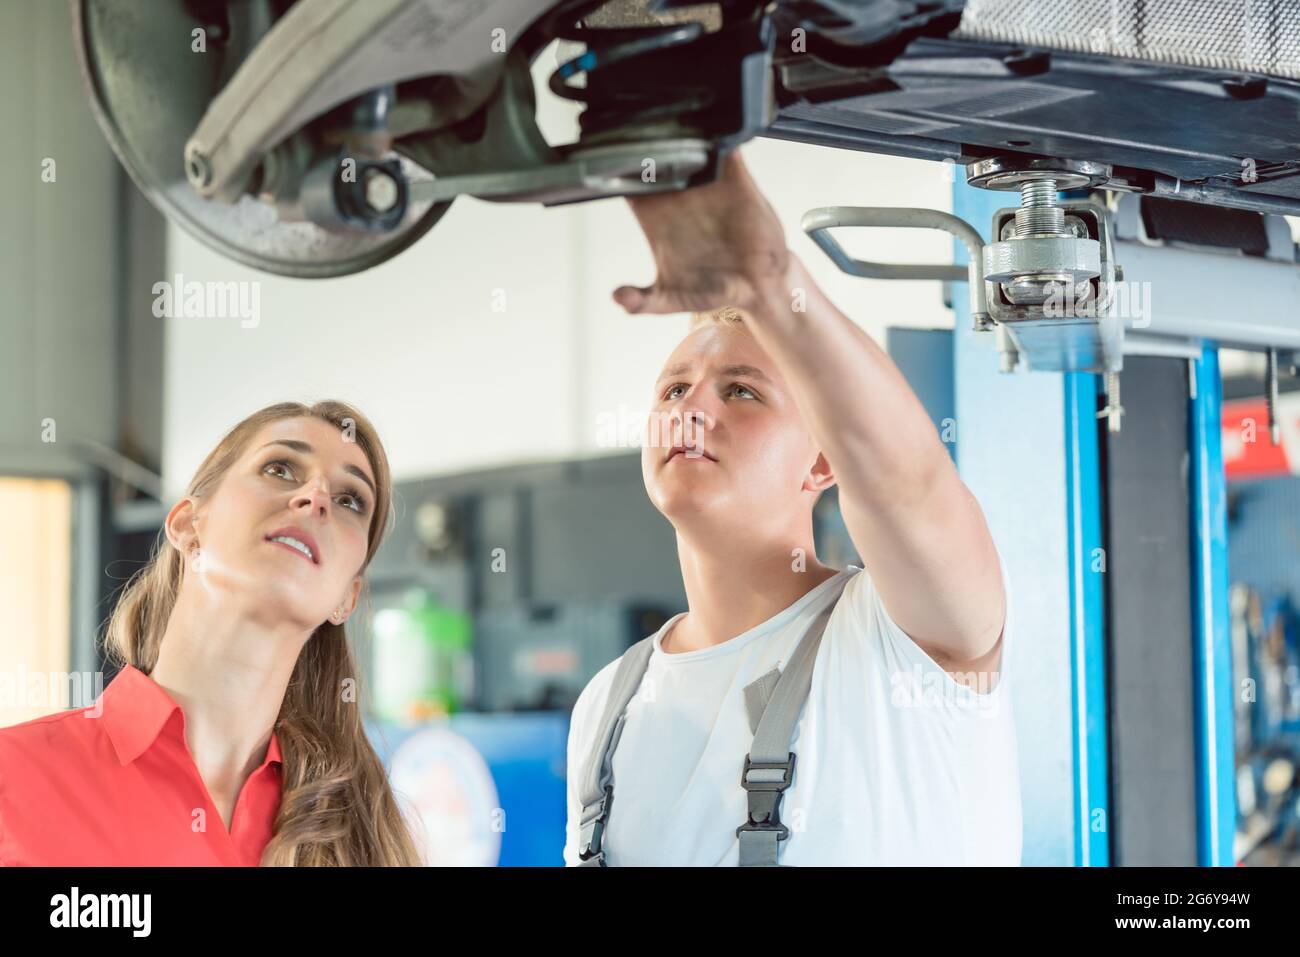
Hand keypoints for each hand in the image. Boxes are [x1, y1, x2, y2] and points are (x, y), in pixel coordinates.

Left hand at [613, 149, 791, 316]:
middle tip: (639, 134)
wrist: (760, 287)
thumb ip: (643, 301)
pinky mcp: (736, 179)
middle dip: (643, 140)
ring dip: (681, 132)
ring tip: (673, 129)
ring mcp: (707, 185)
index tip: (607, 158)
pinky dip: (719, 138)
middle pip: (652, 154)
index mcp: (656, 215)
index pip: (627, 182)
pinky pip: (725, 148)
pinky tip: (711, 140)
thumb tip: (618, 298)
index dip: (614, 168)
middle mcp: (679, 195)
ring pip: (688, 143)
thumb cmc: (713, 290)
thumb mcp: (672, 299)